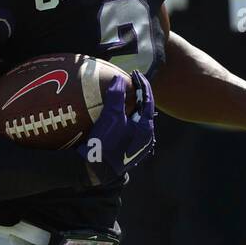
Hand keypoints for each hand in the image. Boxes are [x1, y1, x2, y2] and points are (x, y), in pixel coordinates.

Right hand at [78, 71, 154, 185]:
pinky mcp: (127, 151)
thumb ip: (117, 97)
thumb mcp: (111, 117)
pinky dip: (125, 118)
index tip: (135, 73)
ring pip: (137, 120)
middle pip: (144, 110)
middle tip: (131, 83)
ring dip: (131, 108)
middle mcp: (145, 138)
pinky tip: (116, 116)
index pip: (148, 100)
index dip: (142, 84)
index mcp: (146, 128)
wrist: (97, 171)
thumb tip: (119, 79)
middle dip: (139, 96)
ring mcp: (137, 146)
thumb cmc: (106, 145)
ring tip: (124, 97)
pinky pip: (129, 129)